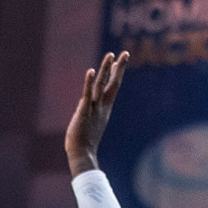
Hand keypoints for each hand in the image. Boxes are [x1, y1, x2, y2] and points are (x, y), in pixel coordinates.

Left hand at [65, 51, 128, 176]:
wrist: (82, 154)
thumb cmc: (85, 141)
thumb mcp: (91, 121)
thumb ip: (91, 111)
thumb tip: (86, 104)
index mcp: (105, 108)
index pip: (112, 87)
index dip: (115, 72)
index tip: (119, 60)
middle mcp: (102, 106)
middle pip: (113, 83)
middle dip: (119, 68)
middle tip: (125, 53)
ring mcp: (94, 108)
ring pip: (101, 86)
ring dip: (106, 70)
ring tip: (110, 55)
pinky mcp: (84, 112)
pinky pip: (87, 95)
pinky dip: (89, 83)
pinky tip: (90, 71)